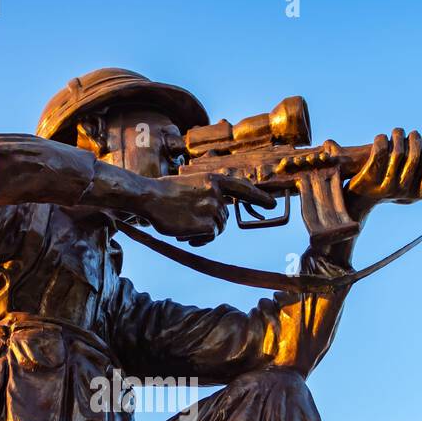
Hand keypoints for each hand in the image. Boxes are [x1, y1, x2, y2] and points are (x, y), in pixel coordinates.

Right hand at [146, 173, 275, 245]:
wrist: (149, 197)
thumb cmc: (166, 192)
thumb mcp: (192, 184)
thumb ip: (209, 192)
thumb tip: (221, 209)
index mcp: (214, 180)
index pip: (242, 188)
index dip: (258, 197)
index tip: (272, 205)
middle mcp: (216, 193)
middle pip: (224, 217)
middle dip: (210, 223)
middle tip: (189, 222)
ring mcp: (212, 208)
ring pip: (218, 228)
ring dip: (203, 232)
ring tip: (184, 227)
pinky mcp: (205, 224)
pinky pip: (210, 237)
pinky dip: (199, 240)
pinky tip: (185, 236)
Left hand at [346, 128, 421, 216]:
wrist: (360, 198)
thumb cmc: (390, 187)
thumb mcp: (410, 186)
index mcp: (417, 194)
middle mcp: (402, 192)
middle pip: (413, 158)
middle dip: (415, 140)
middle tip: (414, 133)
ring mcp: (385, 185)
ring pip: (397, 152)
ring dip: (399, 136)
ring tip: (398, 131)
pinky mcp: (369, 177)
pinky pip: (380, 152)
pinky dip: (382, 140)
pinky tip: (383, 137)